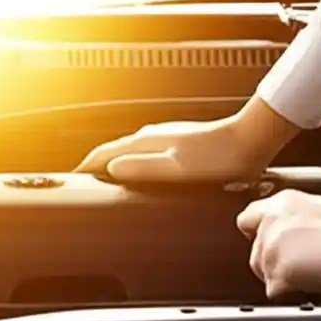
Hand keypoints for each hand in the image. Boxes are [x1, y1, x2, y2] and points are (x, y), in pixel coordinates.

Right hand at [74, 96, 300, 181]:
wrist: (250, 142)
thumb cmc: (219, 158)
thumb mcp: (175, 169)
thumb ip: (141, 168)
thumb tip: (111, 169)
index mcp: (147, 141)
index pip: (103, 153)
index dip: (85, 167)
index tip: (71, 180)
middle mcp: (153, 136)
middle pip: (113, 152)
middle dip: (96, 166)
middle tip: (84, 184)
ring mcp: (167, 139)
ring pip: (130, 153)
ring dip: (115, 165)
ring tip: (108, 183)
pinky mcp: (180, 145)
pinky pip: (146, 155)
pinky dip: (134, 166)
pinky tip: (144, 176)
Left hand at [236, 190, 320, 299]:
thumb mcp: (319, 207)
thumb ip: (293, 218)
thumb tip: (288, 233)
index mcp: (282, 202)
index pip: (248, 220)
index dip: (260, 236)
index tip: (275, 246)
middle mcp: (271, 221)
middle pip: (255, 252)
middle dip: (273, 262)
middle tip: (302, 266)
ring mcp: (272, 246)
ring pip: (262, 273)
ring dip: (282, 278)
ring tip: (312, 273)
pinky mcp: (279, 271)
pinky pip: (273, 292)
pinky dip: (291, 293)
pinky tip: (313, 283)